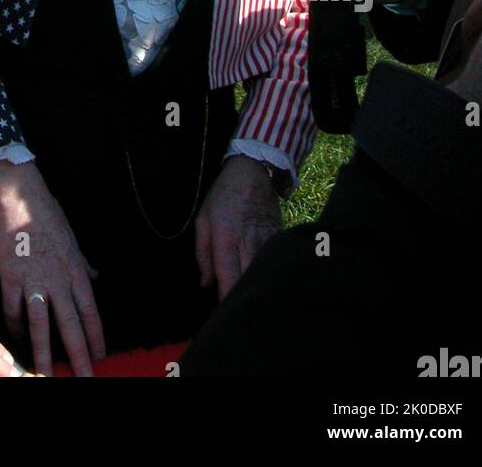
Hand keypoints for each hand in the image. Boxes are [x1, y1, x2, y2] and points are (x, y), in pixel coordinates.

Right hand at [0, 157, 104, 377]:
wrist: (21, 199)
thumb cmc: (48, 216)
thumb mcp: (73, 239)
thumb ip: (83, 263)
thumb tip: (95, 276)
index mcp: (75, 270)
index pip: (90, 311)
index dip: (95, 336)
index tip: (100, 357)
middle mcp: (57, 279)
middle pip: (69, 324)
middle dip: (78, 354)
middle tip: (84, 378)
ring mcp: (33, 280)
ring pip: (40, 324)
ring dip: (44, 352)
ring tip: (45, 375)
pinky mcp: (10, 277)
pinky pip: (13, 309)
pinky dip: (15, 326)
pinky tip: (17, 339)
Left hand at [195, 156, 281, 300]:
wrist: (253, 170)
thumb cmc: (224, 195)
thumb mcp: (203, 217)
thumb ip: (202, 252)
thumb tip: (205, 282)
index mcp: (226, 236)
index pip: (227, 276)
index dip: (226, 297)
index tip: (224, 311)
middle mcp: (247, 241)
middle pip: (248, 279)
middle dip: (243, 296)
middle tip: (237, 311)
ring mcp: (266, 239)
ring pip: (263, 273)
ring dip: (257, 287)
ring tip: (251, 300)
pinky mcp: (279, 237)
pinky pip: (275, 261)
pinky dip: (270, 273)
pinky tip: (266, 282)